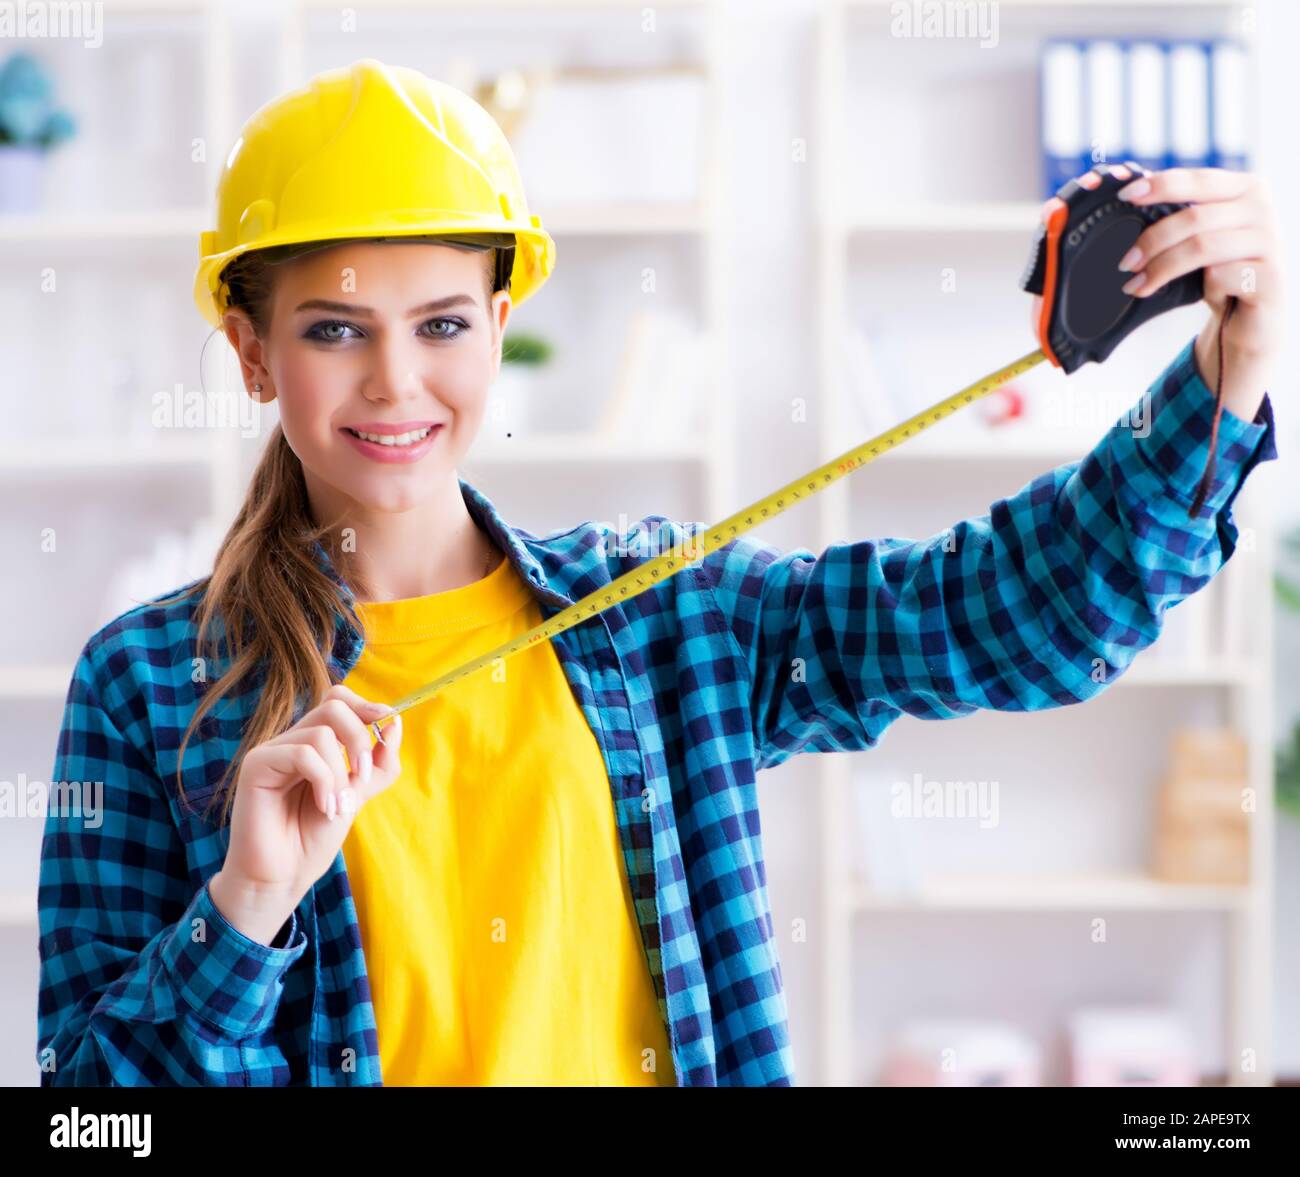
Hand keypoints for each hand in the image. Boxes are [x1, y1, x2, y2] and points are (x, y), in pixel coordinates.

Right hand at [210, 683, 403, 944]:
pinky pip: (302, 753)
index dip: (366, 705)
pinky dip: (324, 781)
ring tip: (339, 805)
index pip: (338, 698)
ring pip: (321, 732)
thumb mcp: (357, 795)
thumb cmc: (313, 838)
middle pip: (333, 705)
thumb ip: (378, 763)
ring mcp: (272, 751)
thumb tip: (395, 723)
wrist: (284, 876)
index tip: (388, 722)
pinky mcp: (256, 765)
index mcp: (314, 743)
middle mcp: (292, 740)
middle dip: (360, 740)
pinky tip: (324, 807)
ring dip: (341, 773)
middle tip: (363, 778)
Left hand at [1114, 167, 1283, 423]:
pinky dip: (1203, 288)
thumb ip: (1180, 217)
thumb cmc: (1220, 273)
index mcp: (1246, 189)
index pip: (1198, 179)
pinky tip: (1203, 296)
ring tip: (1137, 285)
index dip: (1160, 185)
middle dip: (1152, 241)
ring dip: (1162, 268)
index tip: (1125, 196)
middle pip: (1194, 217)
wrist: (1250, 319)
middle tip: (1125, 263)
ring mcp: (1269, 241)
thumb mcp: (1200, 240)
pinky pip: (1222, 276)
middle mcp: (1262, 209)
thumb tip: (1130, 198)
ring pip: (1202, 247)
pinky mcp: (1270, 276)